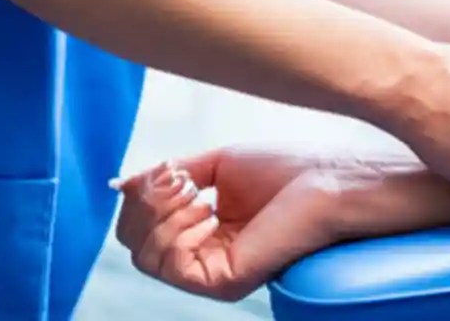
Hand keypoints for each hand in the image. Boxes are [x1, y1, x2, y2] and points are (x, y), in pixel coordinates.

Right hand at [113, 150, 337, 301]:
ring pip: (145, 256)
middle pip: (134, 245)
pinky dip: (176, 229)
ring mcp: (213, 276)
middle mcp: (206, 261)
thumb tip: (121, 185)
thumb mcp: (215, 167)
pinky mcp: (224, 282)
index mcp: (204, 236)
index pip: (142, 230)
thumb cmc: (286, 171)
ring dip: (160, 214)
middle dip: (144, 204)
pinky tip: (206, 210)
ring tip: (197, 194)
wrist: (327, 180)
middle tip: (180, 180)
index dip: (141, 196)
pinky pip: (171, 265)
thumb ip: (169, 181)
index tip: (168, 170)